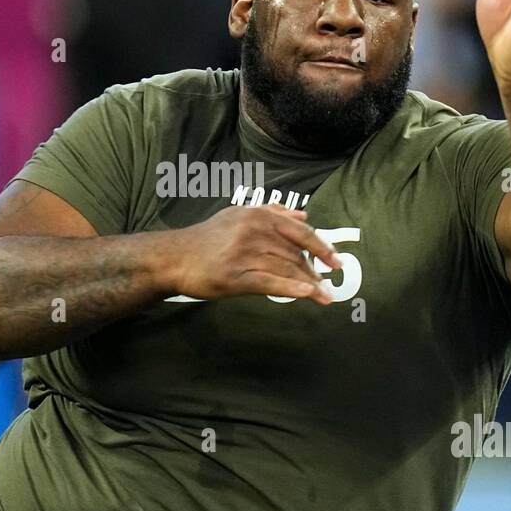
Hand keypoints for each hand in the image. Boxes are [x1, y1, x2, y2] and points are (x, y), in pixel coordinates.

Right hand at [167, 204, 341, 303]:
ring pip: (285, 269)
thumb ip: (272, 213)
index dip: (322, 247)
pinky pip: (269, 282)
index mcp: (257, 215)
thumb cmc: (208, 239)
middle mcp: (252, 231)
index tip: (336, 262)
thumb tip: (303, 216)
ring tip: (323, 297)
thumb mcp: (239, 215)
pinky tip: (307, 295)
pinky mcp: (234, 277)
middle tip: (329, 287)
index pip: (300, 232)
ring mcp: (243, 254)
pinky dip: (291, 289)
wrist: (174, 257)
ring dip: (309, 285)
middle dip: (315, 272)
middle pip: (295, 254)